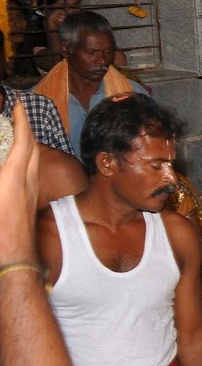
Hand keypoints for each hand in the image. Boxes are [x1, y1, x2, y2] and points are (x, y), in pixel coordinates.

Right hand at [0, 103, 40, 263]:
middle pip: (32, 150)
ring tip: (18, 136)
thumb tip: (6, 169)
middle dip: (26, 130)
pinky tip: (18, 165)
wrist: (13, 259)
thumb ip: (1, 176)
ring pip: (34, 162)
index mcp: (13, 178)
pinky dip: (25, 161)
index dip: (21, 123)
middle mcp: (26, 183)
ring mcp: (30, 194)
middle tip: (19, 117)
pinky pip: (30, 174)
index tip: (19, 106)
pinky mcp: (30, 204)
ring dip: (27, 145)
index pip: (23, 143)